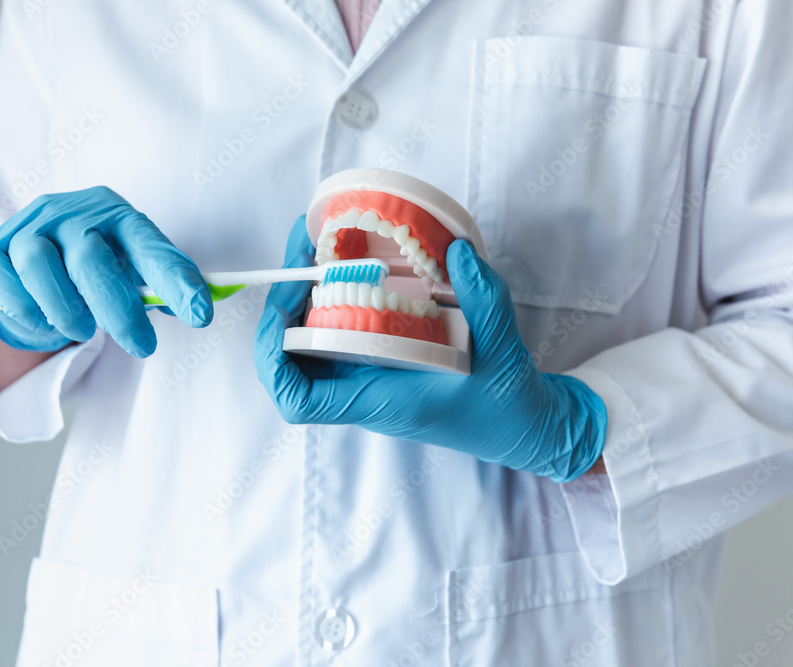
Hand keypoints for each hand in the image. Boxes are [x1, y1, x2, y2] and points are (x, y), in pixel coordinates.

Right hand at [0, 186, 211, 356]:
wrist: (29, 262)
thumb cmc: (92, 269)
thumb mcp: (130, 269)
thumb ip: (160, 285)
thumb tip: (199, 308)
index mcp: (113, 216)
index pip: (149, 244)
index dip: (176, 280)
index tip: (201, 315)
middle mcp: (68, 214)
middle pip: (91, 258)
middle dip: (119, 310)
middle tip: (142, 345)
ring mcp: (25, 230)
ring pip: (40, 266)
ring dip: (66, 310)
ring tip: (83, 330)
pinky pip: (2, 282)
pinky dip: (27, 310)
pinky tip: (44, 320)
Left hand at [254, 218, 606, 481]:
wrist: (518, 424)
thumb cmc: (504, 401)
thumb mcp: (502, 348)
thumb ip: (484, 299)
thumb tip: (456, 250)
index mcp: (379, 399)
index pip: (300, 401)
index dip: (274, 359)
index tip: (281, 312)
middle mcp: (362, 391)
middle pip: (290, 363)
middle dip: (282, 307)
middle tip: (302, 252)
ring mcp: (366, 378)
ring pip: (307, 347)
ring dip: (302, 300)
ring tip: (317, 249)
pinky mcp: (378, 364)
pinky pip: (335, 336)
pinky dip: (330, 302)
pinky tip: (347, 268)